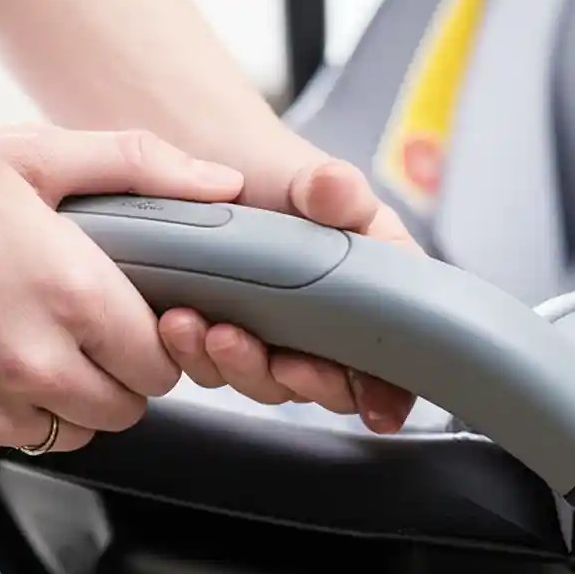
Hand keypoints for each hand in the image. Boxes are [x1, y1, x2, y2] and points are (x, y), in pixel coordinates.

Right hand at [0, 125, 242, 465]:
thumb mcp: (34, 153)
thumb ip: (140, 166)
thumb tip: (222, 184)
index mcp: (73, 298)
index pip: (161, 364)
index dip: (152, 345)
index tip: (130, 323)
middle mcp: (35, 367)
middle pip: (124, 410)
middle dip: (116, 377)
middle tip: (80, 333)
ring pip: (67, 435)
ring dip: (62, 402)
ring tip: (22, 342)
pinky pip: (0, 443)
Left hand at [157, 144, 420, 434]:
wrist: (199, 167)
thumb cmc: (270, 170)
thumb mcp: (310, 176)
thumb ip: (335, 189)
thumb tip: (336, 189)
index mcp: (370, 286)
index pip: (394, 356)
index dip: (389, 389)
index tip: (374, 406)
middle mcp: (326, 323)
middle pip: (330, 384)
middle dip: (302, 380)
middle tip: (279, 360)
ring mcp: (272, 336)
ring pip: (266, 382)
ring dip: (239, 365)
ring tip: (212, 330)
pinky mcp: (220, 339)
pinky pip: (212, 367)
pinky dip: (196, 353)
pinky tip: (180, 325)